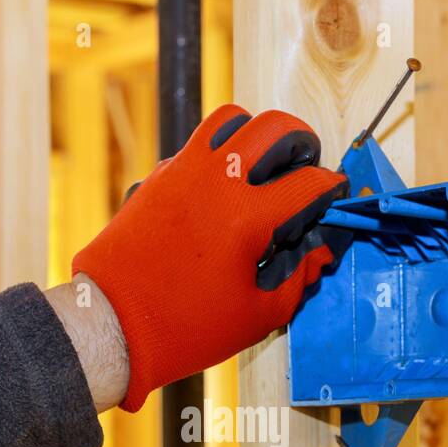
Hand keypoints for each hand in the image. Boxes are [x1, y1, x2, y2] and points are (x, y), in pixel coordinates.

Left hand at [72, 104, 351, 410]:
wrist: (112, 325)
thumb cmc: (183, 327)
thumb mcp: (257, 315)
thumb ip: (299, 278)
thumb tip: (319, 252)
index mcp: (247, 216)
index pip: (308, 183)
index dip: (331, 189)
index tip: (335, 196)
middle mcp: (217, 181)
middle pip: (274, 128)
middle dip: (302, 142)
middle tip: (306, 165)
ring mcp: (182, 172)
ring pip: (231, 119)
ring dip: (257, 133)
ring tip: (264, 161)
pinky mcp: (157, 177)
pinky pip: (196, 145)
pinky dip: (219, 152)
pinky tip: (222, 186)